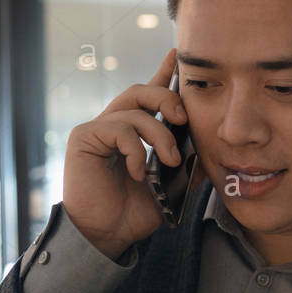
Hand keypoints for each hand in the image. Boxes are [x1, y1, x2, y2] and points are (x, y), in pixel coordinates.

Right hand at [61, 48, 189, 259]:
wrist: (106, 235)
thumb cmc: (133, 213)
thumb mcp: (170, 188)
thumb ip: (185, 167)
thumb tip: (207, 152)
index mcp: (133, 132)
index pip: (149, 97)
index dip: (163, 74)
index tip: (177, 56)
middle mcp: (114, 124)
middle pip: (141, 91)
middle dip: (168, 98)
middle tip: (184, 119)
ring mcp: (97, 129)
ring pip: (134, 110)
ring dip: (159, 134)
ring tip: (169, 160)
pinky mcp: (84, 137)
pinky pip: (118, 128)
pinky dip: (136, 149)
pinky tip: (138, 172)